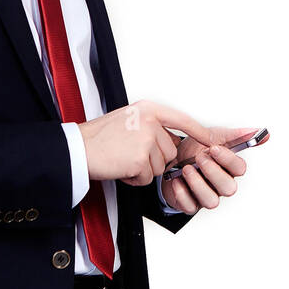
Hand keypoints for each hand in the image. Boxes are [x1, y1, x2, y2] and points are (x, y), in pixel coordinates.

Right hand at [79, 100, 210, 186]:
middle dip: (154, 159)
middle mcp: (150, 121)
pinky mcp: (140, 159)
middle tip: (130, 154)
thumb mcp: (129, 119)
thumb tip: (170, 140)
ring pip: (160, 166)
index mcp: (148, 109)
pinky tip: (120, 168)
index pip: (182, 120)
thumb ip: (151, 125)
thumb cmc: (99, 137)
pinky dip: (134, 179)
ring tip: (123, 159)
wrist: (77, 149)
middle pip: (171, 150)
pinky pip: (147, 178)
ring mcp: (147, 140)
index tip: (212, 140)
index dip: (199, 132)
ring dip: (143, 170)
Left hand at [161, 126, 266, 214]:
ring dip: (198, 184)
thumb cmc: (196, 149)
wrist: (171, 158)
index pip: (239, 169)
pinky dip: (182, 193)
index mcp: (229, 168)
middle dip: (213, 172)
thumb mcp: (213, 136)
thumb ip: (236, 135)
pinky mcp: (191, 204)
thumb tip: (263, 133)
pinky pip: (190, 207)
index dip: (228, 160)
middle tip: (199, 157)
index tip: (214, 148)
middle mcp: (220, 184)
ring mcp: (206, 196)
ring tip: (186, 169)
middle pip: (229, 188)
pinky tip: (176, 180)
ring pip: (211, 201)